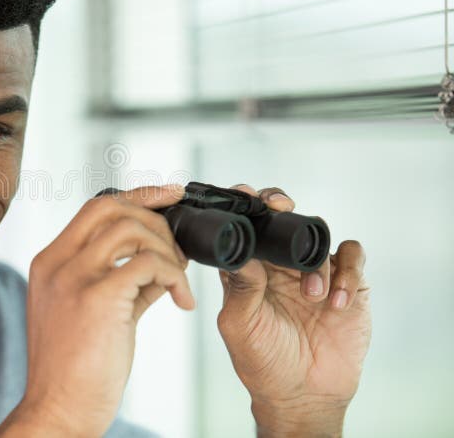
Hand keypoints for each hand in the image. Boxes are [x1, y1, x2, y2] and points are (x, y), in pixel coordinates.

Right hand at [0, 185, 194, 436]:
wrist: (58, 411)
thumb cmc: (75, 369)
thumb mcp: (92, 314)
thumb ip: (121, 281)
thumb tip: (160, 261)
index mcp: (50, 262)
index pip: (94, 207)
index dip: (136, 196)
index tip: (168, 195)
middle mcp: (57, 263)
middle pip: (111, 207)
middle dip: (155, 215)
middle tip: (180, 245)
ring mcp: (74, 278)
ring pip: (131, 229)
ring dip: (167, 250)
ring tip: (180, 279)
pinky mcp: (96, 298)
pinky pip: (148, 264)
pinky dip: (174, 277)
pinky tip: (182, 301)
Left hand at [217, 185, 371, 437]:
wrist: (302, 394)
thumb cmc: (262, 361)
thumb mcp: (240, 324)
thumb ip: (240, 288)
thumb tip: (241, 252)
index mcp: (252, 268)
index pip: (248, 226)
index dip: (246, 206)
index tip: (245, 196)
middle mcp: (282, 265)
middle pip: (285, 219)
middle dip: (282, 207)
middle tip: (280, 208)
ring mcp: (316, 272)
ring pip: (320, 236)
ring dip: (315, 259)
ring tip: (311, 295)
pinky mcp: (348, 285)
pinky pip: (351, 260)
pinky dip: (345, 273)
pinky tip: (334, 303)